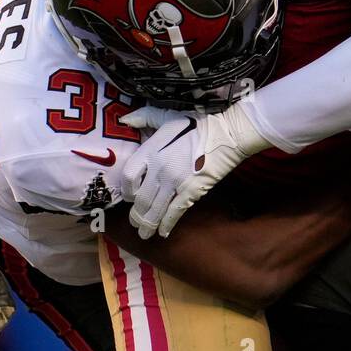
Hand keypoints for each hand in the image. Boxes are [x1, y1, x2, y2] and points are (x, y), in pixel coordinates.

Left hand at [119, 104, 269, 238]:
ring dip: (147, 225)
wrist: (226, 133)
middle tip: (135, 223)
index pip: (129, 177)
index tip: (130, 197)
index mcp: (152, 150)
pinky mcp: (191, 190)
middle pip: (140, 200)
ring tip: (144, 234)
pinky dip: (167, 225)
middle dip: (136, 215)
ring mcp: (175, 181)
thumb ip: (145, 118)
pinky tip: (163, 233)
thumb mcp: (168, 117)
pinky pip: (174, 213)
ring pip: (154, 210)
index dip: (127, 191)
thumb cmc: (197, 124)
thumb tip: (124, 119)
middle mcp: (159, 168)